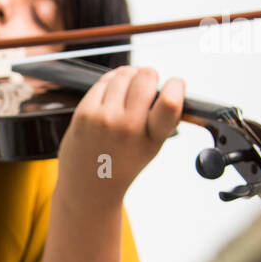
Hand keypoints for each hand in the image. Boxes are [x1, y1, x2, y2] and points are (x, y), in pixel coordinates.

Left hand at [56, 66, 184, 200]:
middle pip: (145, 78)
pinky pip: (103, 82)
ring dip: (130, 75)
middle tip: (147, 83)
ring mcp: (103, 119)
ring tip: (130, 86)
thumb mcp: (152, 147)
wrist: (88, 186)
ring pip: (123, 74)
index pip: (170, 102)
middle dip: (149, 75)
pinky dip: (111, 81)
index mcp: (151, 139)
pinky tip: (113, 91)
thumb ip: (162, 119)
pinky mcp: (84, 113)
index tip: (175, 84)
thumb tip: (172, 84)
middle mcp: (127, 128)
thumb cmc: (123, 164)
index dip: (176, 85)